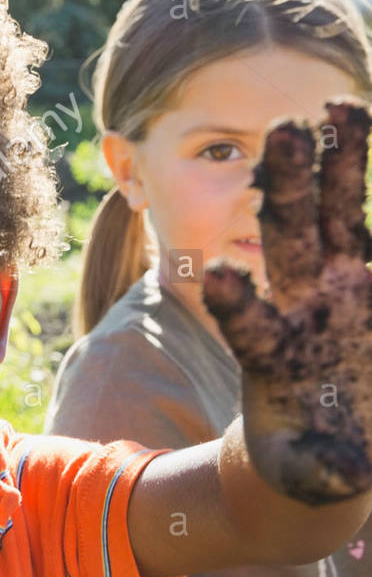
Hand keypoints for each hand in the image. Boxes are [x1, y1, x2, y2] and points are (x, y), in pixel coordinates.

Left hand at [204, 101, 371, 503]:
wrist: (326, 445)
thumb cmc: (308, 457)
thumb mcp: (312, 470)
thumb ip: (321, 466)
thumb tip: (338, 468)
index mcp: (272, 353)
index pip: (247, 323)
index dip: (237, 303)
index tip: (219, 276)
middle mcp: (302, 306)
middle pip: (288, 238)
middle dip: (284, 186)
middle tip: (281, 130)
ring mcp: (342, 288)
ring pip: (338, 215)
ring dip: (336, 163)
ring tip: (336, 106)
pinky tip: (371, 129)